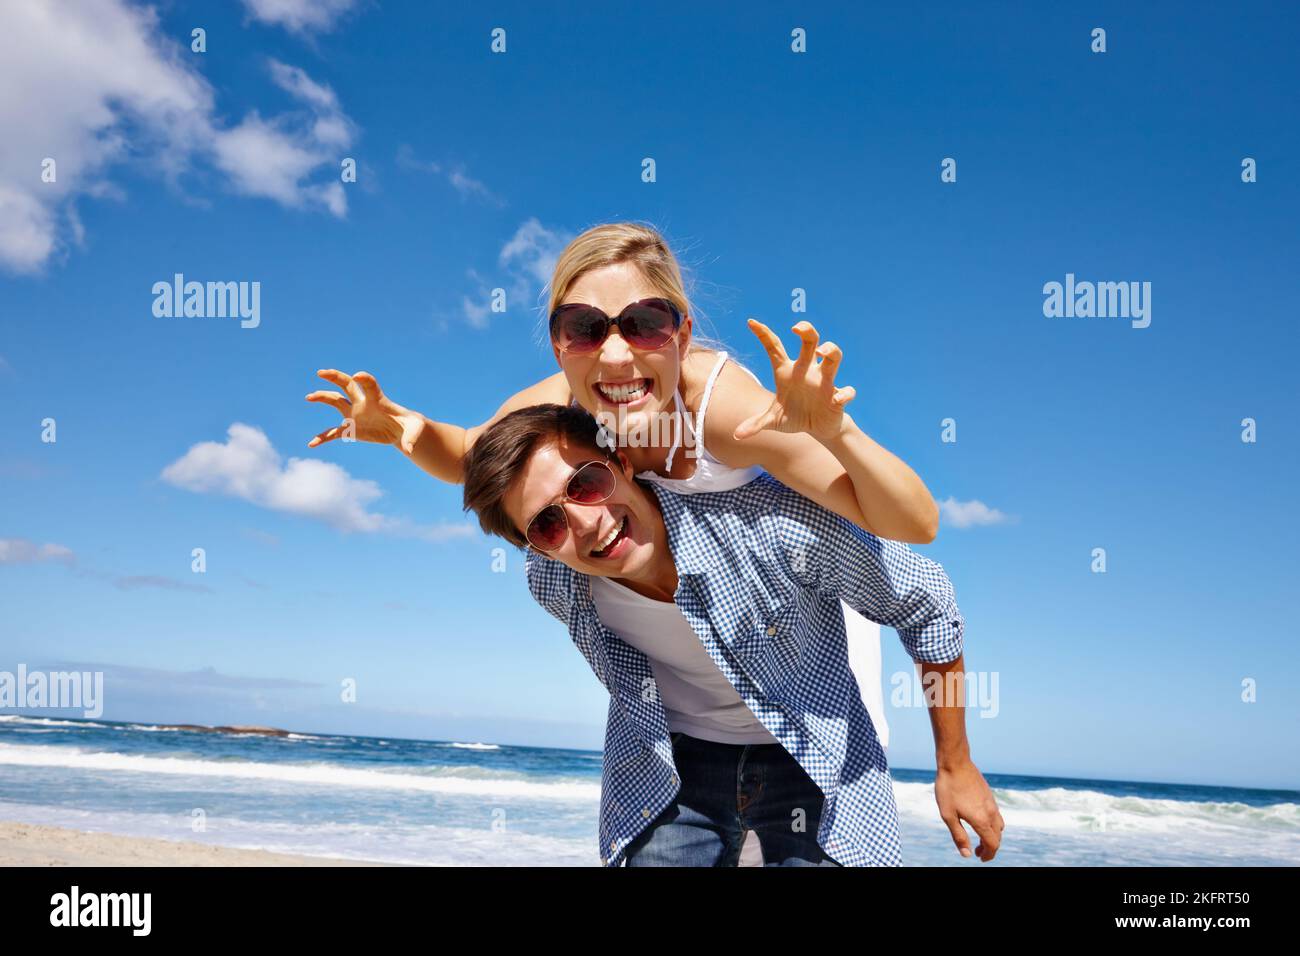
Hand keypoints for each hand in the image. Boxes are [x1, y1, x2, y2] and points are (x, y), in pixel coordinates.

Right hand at [305, 369, 425, 453]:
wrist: (400, 431)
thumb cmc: (410, 426)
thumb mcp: (415, 430)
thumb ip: (411, 438)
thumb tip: (409, 451)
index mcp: (378, 400)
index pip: (369, 385)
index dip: (365, 379)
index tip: (358, 375)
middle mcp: (363, 403)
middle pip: (346, 385)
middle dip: (334, 377)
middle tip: (321, 372)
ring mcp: (354, 414)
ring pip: (335, 401)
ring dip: (322, 397)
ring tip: (309, 397)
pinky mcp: (351, 428)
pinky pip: (333, 432)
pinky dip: (322, 438)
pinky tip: (312, 444)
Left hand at [733, 319, 856, 443]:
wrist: (818, 429)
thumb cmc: (796, 416)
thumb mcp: (773, 421)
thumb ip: (756, 424)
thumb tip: (736, 436)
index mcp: (788, 371)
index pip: (775, 347)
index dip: (763, 334)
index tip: (751, 322)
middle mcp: (807, 371)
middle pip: (810, 341)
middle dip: (806, 330)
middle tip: (797, 328)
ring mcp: (824, 382)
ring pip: (833, 357)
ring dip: (830, 351)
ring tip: (821, 352)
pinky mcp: (838, 397)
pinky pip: (846, 391)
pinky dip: (844, 394)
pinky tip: (837, 400)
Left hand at [934, 759, 1004, 860]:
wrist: (955, 763)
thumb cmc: (948, 789)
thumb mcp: (948, 815)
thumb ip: (959, 836)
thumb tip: (967, 854)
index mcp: (982, 820)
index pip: (992, 844)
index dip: (988, 855)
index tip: (980, 858)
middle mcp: (991, 812)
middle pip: (997, 836)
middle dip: (990, 847)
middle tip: (978, 852)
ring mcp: (992, 802)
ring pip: (999, 825)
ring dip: (992, 835)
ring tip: (979, 837)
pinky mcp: (989, 794)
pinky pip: (996, 814)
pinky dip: (992, 824)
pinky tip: (979, 819)